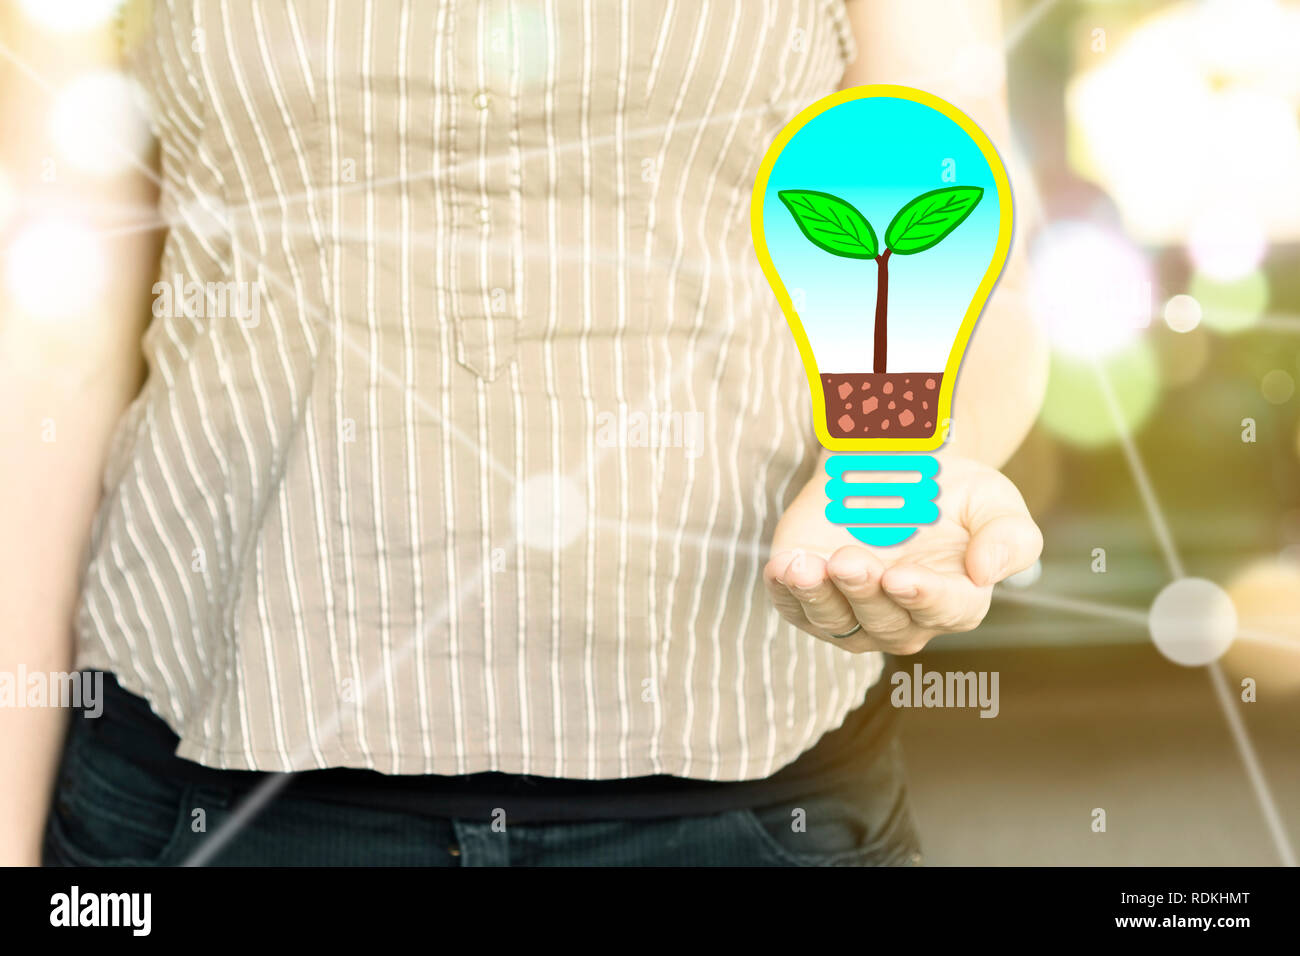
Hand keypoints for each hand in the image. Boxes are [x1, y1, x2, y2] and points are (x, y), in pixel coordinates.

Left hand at [764, 454, 1041, 654]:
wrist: (892, 462)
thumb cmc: (950, 492)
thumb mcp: (995, 502)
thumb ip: (1009, 539)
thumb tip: (987, 572)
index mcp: (954, 602)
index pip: (943, 611)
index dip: (922, 597)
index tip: (901, 577)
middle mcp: (901, 617)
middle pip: (882, 621)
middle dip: (864, 591)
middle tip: (849, 560)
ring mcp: (851, 609)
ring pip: (834, 621)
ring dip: (818, 598)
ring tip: (805, 568)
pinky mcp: (808, 592)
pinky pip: (793, 606)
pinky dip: (785, 592)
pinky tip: (781, 568)